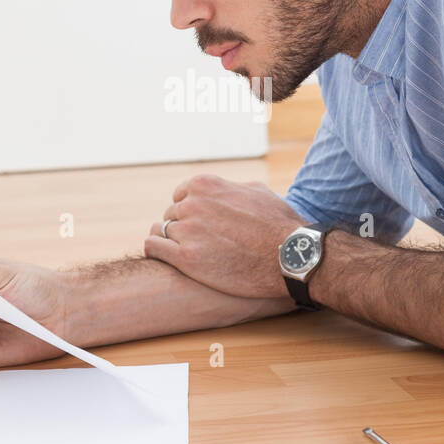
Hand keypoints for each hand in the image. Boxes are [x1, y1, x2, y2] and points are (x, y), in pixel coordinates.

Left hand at [144, 174, 305, 297]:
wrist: (290, 255)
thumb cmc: (280, 224)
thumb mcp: (257, 192)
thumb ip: (231, 189)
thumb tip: (225, 190)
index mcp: (206, 185)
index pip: (180, 195)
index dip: (190, 211)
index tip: (200, 225)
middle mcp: (193, 204)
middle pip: (172, 215)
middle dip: (183, 228)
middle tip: (199, 244)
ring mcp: (188, 230)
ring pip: (160, 231)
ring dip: (171, 242)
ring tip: (186, 254)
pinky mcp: (186, 258)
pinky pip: (153, 248)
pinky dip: (156, 251)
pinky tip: (168, 259)